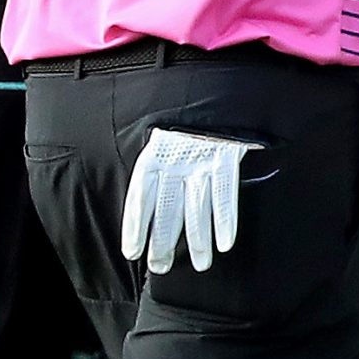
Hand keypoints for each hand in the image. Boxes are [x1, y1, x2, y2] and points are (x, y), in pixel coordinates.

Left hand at [119, 126, 259, 273]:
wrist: (215, 90)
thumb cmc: (183, 123)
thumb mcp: (161, 139)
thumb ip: (156, 168)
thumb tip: (147, 203)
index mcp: (154, 156)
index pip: (140, 198)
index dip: (136, 227)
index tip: (132, 252)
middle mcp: (175, 162)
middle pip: (167, 209)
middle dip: (164, 241)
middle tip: (162, 267)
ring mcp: (201, 161)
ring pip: (197, 208)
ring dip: (199, 240)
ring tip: (201, 265)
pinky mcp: (226, 159)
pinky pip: (225, 195)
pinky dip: (226, 221)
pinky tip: (225, 244)